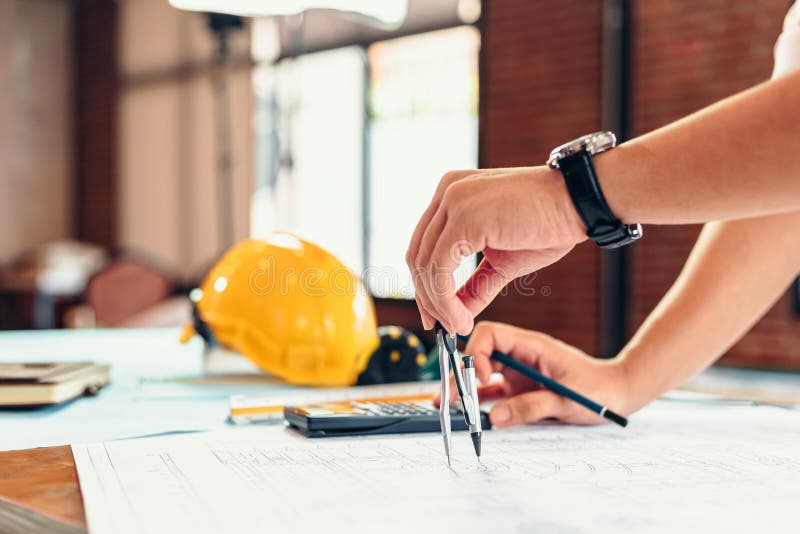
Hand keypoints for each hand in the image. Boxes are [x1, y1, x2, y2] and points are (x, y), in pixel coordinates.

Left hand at [406, 166, 585, 333]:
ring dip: (437, 304)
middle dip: (426, 296)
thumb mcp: (502, 261)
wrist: (579, 202)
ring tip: (456, 327)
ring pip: (426, 263)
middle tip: (440, 326)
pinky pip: (440, 268)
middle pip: (417, 253)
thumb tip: (456, 314)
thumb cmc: (549, 224)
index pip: (423, 243)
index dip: (424, 283)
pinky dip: (445, 299)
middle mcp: (447, 191)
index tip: (434, 314)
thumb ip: (476, 284)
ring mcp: (453, 201)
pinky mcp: (463, 217)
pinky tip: (461, 318)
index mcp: (453, 194)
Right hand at [440, 321, 634, 426]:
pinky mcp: (520, 389)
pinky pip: (493, 393)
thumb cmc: (599, 389)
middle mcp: (519, 356)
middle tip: (447, 396)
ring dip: (463, 388)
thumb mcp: (567, 399)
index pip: (491, 335)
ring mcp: (518, 373)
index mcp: (531, 345)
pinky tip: (464, 411)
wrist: (619, 394)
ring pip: (481, 374)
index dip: (477, 353)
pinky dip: (477, 401)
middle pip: (479, 355)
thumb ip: (531, 407)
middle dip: (460, 373)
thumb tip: (495, 417)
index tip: (479, 378)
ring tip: (444, 404)